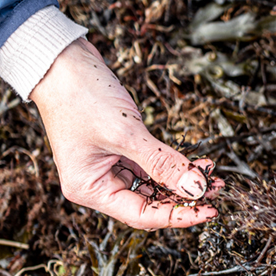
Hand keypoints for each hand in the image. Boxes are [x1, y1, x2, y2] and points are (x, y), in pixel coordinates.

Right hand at [31, 38, 220, 228]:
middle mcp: (98, 182)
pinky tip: (195, 163)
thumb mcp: (126, 133)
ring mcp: (108, 166)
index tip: (208, 210)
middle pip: (149, 202)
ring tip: (211, 175)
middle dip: (182, 197)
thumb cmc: (79, 94)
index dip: (177, 216)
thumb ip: (163, 163)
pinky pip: (150, 165)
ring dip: (181, 181)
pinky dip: (171, 165)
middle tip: (215, 190)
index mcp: (89, 188)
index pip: (141, 215)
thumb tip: (196, 188)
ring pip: (153, 184)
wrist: (60, 59)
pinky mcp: (119, 148)